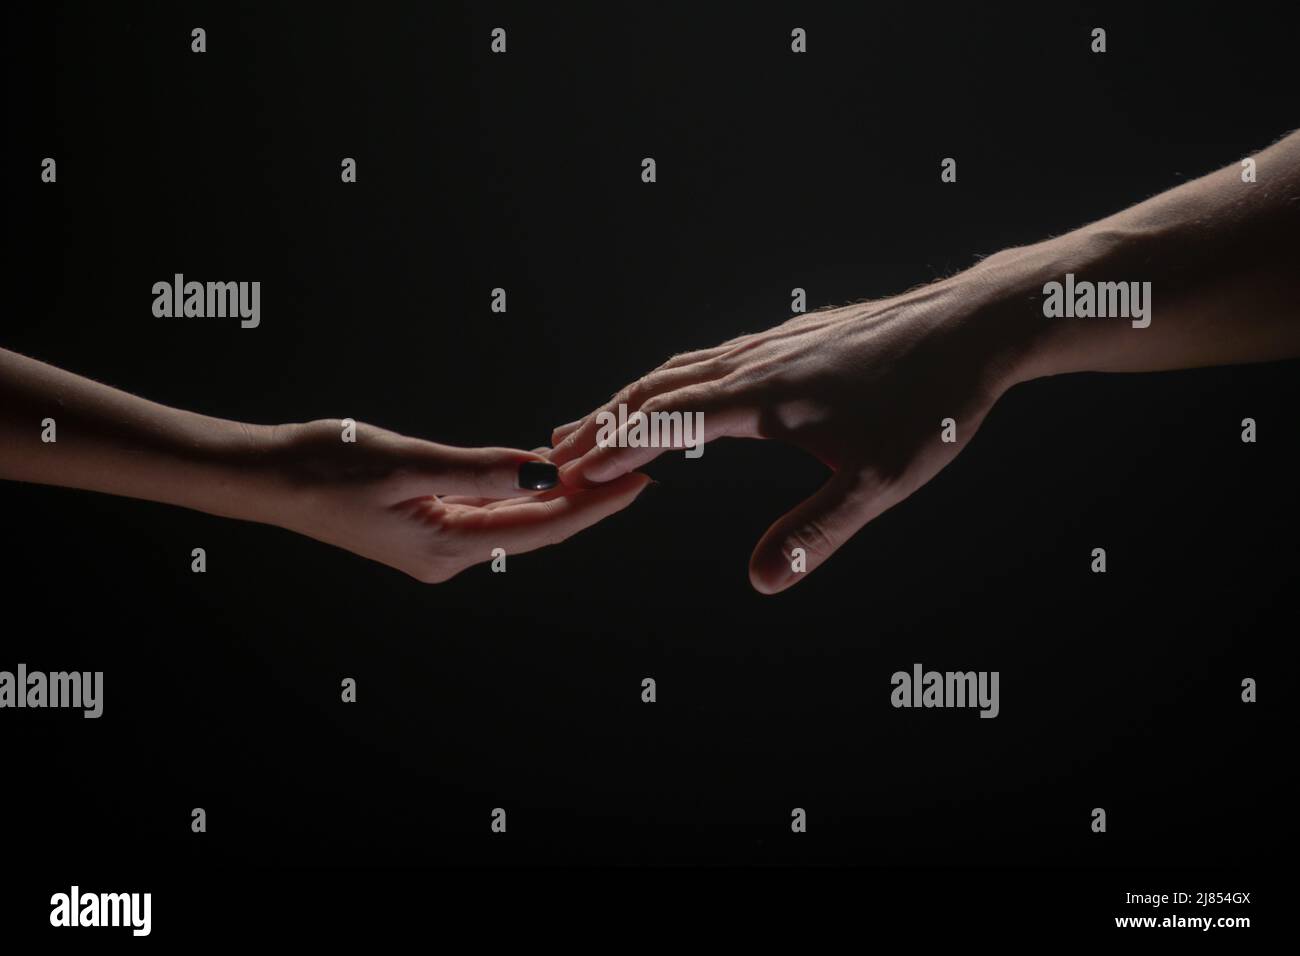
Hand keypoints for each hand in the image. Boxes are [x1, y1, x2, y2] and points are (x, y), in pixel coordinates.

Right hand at [256, 419, 650, 582]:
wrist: (271, 477)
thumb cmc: (327, 466)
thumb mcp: (408, 463)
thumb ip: (480, 470)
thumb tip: (543, 474)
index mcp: (446, 548)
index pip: (540, 529)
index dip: (592, 506)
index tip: (636, 484)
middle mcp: (449, 556)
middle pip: (535, 529)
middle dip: (585, 500)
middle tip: (635, 469)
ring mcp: (438, 546)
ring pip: (515, 521)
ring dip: (557, 495)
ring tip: (603, 468)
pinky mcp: (428, 528)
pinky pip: (489, 512)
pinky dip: (521, 492)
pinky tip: (547, 473)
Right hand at [549, 274, 1026, 593]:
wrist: (973, 326)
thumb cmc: (931, 404)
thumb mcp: (877, 482)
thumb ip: (815, 534)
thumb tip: (761, 582)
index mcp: (763, 396)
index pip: (667, 422)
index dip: (615, 448)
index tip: (572, 473)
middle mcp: (755, 361)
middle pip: (657, 388)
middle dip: (604, 421)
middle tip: (558, 450)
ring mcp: (771, 343)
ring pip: (680, 367)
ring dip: (631, 397)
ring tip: (598, 421)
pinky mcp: (790, 337)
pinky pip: (708, 356)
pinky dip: (670, 380)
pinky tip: (676, 393)